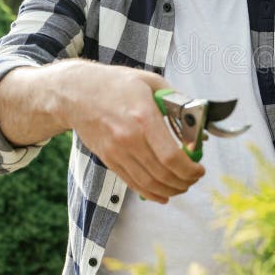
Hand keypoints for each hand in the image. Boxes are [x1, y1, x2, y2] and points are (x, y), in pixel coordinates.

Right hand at [57, 62, 204, 202]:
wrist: (75, 93)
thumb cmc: (115, 84)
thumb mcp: (151, 81)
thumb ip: (177, 99)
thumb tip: (197, 118)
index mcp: (144, 118)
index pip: (171, 156)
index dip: (189, 169)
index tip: (200, 169)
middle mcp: (129, 139)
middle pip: (162, 174)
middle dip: (184, 181)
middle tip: (195, 178)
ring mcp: (117, 152)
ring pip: (148, 183)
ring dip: (170, 189)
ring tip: (183, 185)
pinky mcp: (109, 160)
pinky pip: (132, 183)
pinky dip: (150, 193)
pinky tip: (163, 194)